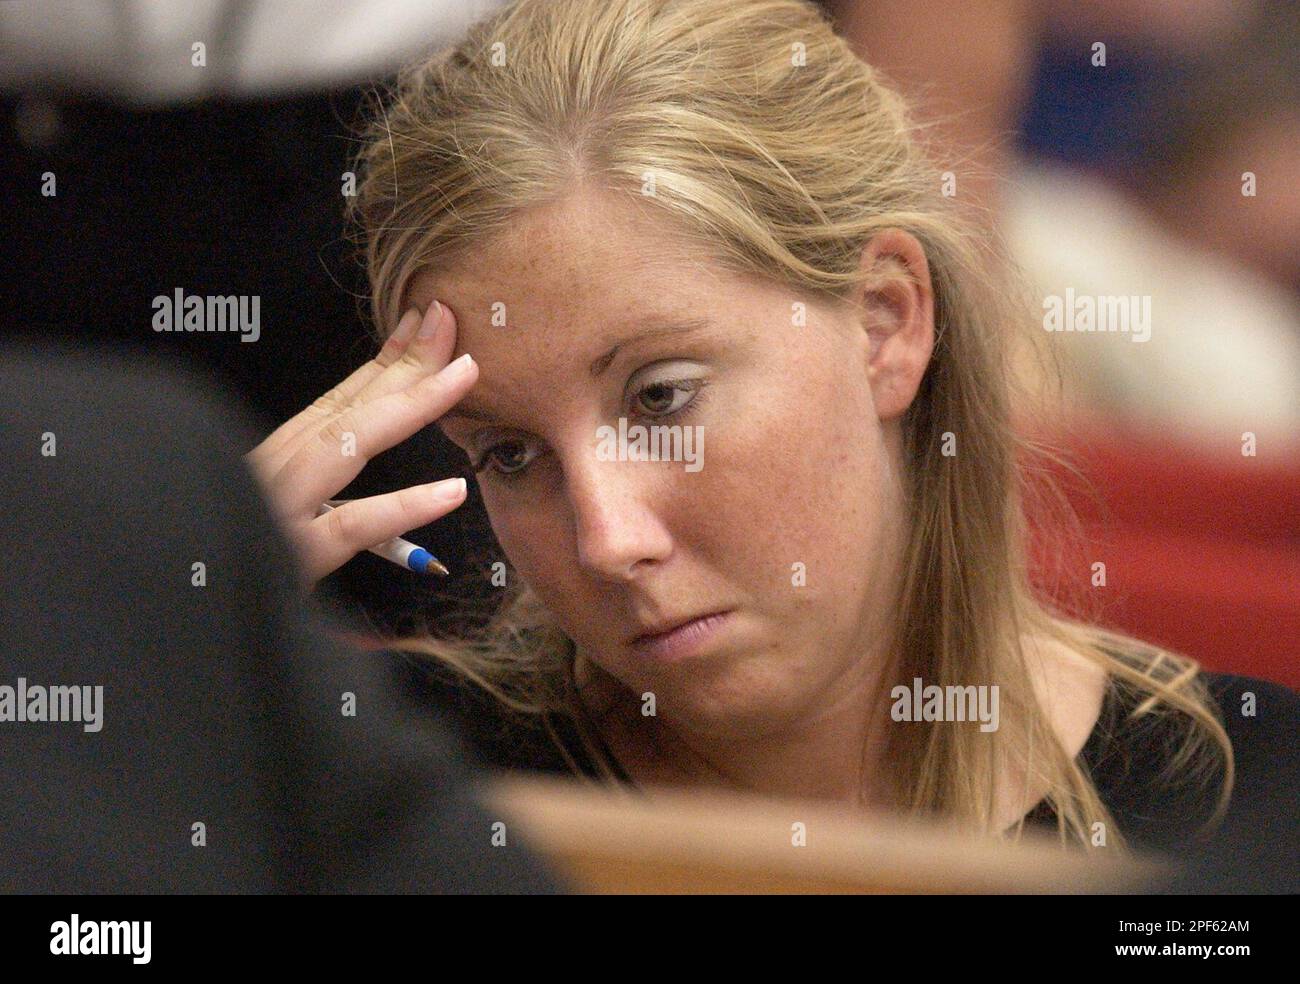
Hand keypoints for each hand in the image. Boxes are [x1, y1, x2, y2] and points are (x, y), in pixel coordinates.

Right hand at [243, 300, 478, 589]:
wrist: (148, 606)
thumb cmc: (217, 570)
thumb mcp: (261, 525)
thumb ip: (310, 506)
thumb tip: (352, 491)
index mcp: (271, 463)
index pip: (336, 402)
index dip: (383, 362)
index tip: (421, 326)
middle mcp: (272, 472)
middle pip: (350, 407)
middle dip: (405, 361)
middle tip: (449, 320)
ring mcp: (277, 508)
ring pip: (350, 442)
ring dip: (411, 403)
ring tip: (465, 373)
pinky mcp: (286, 556)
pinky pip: (353, 524)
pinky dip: (405, 506)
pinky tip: (452, 490)